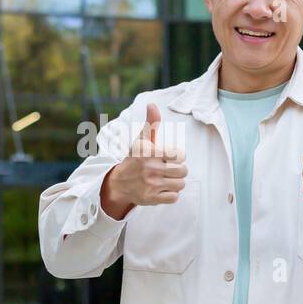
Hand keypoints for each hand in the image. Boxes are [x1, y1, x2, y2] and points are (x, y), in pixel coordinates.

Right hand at [100, 103, 187, 218]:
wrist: (119, 183)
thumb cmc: (135, 159)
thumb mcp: (142, 140)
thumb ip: (151, 123)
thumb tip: (153, 104)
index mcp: (151, 152)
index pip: (181, 155)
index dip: (178, 157)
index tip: (168, 158)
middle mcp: (151, 168)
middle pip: (183, 171)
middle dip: (178, 171)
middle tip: (168, 170)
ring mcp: (151, 185)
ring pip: (180, 184)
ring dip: (176, 183)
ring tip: (166, 180)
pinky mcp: (151, 198)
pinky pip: (174, 198)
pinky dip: (171, 195)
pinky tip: (162, 189)